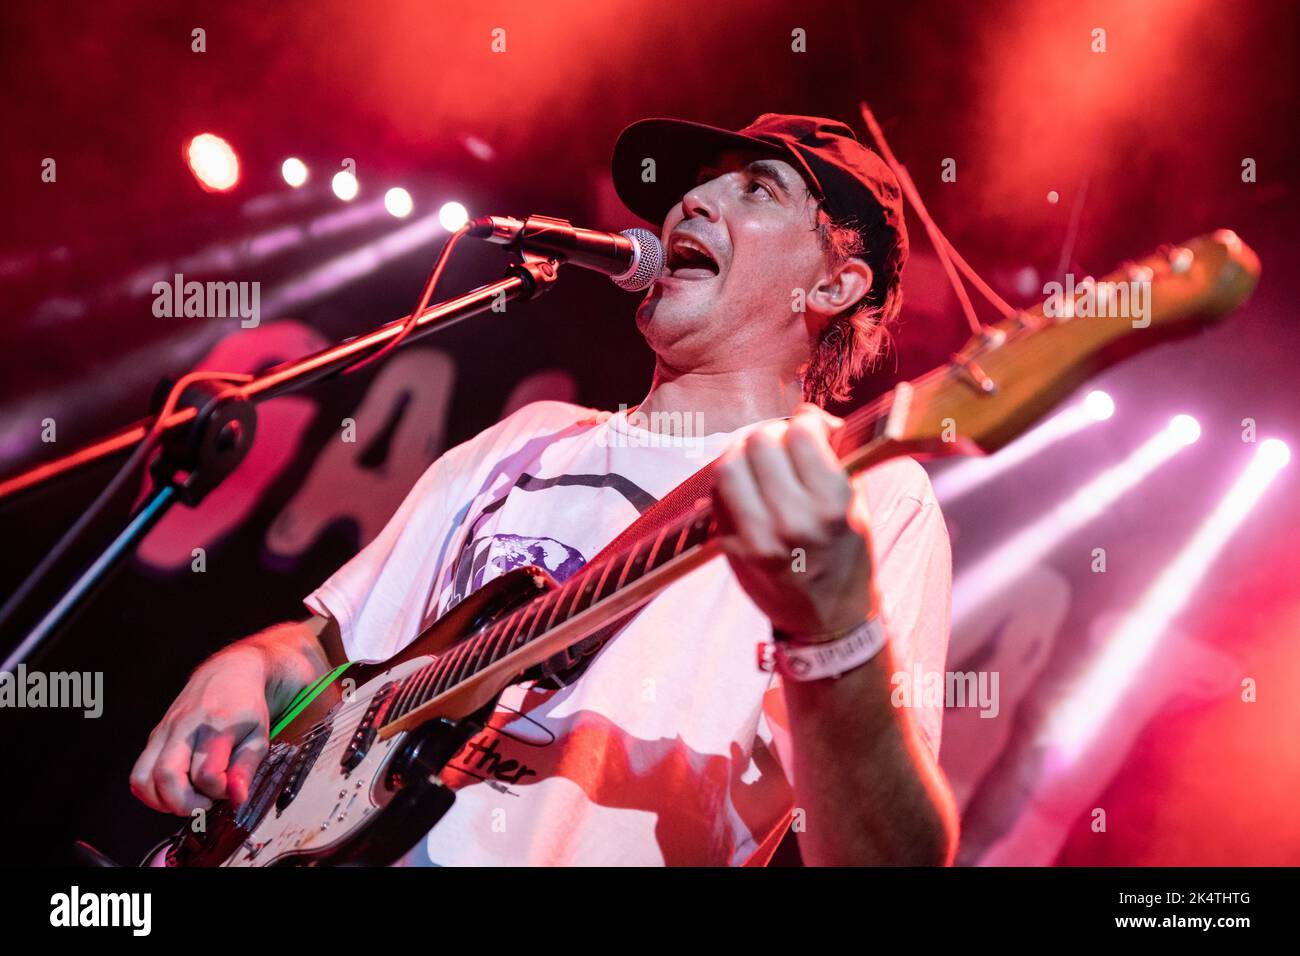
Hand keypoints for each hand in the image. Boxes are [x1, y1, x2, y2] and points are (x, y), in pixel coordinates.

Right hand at [129, 647, 270, 814]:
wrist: (229, 673)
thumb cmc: (246, 706)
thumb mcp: (259, 736)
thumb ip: (246, 769)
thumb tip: (236, 799)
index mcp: (216, 726)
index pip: (206, 773)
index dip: (217, 791)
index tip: (229, 790)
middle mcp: (185, 728)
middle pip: (166, 776)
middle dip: (184, 803)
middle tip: (204, 804)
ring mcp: (165, 731)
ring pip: (143, 777)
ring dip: (162, 801)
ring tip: (187, 799)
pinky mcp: (155, 736)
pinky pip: (139, 772)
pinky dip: (150, 791)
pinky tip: (173, 791)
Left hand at [713, 403, 877, 639]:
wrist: (827, 620)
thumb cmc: (846, 557)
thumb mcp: (857, 507)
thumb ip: (838, 458)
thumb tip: (813, 417)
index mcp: (832, 506)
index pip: (801, 433)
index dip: (804, 422)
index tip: (809, 429)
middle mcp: (792, 521)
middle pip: (760, 442)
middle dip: (771, 435)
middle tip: (780, 445)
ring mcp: (756, 537)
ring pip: (728, 465)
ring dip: (742, 455)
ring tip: (757, 463)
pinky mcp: (731, 548)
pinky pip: (716, 495)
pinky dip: (729, 482)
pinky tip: (745, 488)